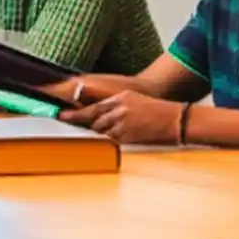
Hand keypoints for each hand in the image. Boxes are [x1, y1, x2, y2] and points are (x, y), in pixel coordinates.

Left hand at [60, 90, 182, 143]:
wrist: (177, 120)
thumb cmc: (157, 111)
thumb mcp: (134, 100)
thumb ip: (115, 106)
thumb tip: (98, 115)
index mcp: (120, 98)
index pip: (92, 107)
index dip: (75, 113)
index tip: (62, 115)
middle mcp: (119, 109)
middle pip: (93, 120)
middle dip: (88, 124)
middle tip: (82, 125)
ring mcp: (123, 124)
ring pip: (102, 131)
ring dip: (103, 132)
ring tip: (116, 129)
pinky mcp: (128, 137)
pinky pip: (113, 140)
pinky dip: (114, 139)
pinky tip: (124, 136)